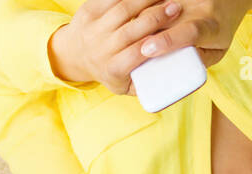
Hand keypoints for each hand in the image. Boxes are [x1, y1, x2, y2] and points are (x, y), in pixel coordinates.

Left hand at [49, 0, 185, 91]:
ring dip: (145, 1)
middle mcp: (100, 48)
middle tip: (174, 9)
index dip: (156, 42)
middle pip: (131, 30)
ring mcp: (93, 27)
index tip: (174, 32)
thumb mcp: (125, 87)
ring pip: (122, 9)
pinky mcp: (89, 9)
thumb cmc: (108, 72)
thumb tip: (170, 86)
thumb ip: (145, 87)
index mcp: (112, 69)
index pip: (136, 54)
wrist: (76, 55)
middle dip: (155, 18)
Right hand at [137, 0, 251, 69]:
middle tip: (129, 47)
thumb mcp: (216, 52)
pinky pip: (153, 1)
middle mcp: (199, 7)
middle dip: (145, 33)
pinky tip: (133, 19)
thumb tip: (174, 71)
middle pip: (165, 20)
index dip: (168, 41)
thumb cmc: (220, 30)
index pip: (190, 32)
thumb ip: (199, 61)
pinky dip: (142, 9)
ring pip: (155, 7)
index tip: (147, 49)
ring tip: (127, 35)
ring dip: (140, 21)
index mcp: (212, 27)